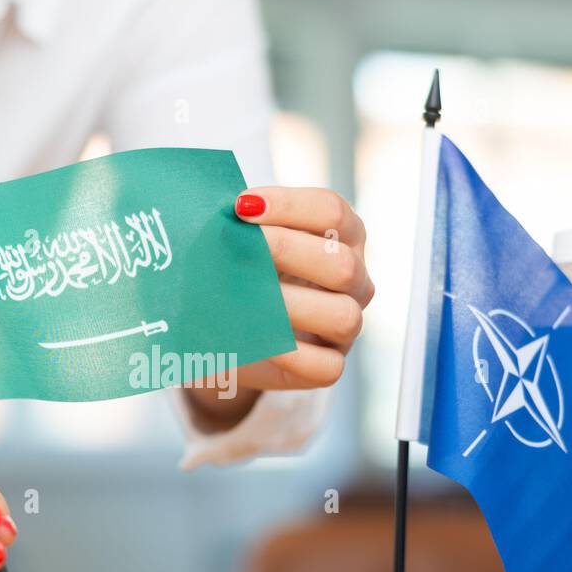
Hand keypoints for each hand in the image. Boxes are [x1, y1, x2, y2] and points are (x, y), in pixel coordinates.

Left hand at [235, 187, 372, 387]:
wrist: (231, 335)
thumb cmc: (244, 276)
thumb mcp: (247, 244)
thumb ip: (243, 227)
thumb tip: (217, 214)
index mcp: (342, 236)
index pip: (331, 211)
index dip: (289, 205)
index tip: (241, 207)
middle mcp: (353, 280)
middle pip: (341, 263)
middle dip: (286, 250)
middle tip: (238, 245)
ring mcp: (346, 326)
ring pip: (344, 316)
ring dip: (290, 305)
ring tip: (244, 297)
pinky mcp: (330, 365)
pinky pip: (327, 367)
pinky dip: (292, 354)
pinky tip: (258, 340)